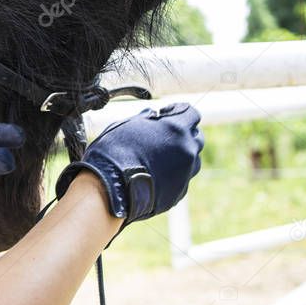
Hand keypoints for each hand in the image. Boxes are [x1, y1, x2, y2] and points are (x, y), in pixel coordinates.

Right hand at [55, 104, 202, 232]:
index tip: (164, 114)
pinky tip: (155, 174)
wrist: (109, 190)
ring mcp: (185, 173)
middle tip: (164, 135)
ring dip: (181, 155)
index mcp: (176, 129)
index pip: (191, 113)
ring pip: (193, 160)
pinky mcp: (179, 193)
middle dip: (183, 133)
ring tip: (160, 157)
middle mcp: (187, 150)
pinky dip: (173, 174)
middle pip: (196, 137)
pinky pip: (182, 178)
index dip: (177, 111)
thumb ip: (145, 118)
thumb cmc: (114, 152)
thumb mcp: (126, 125)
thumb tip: (151, 115)